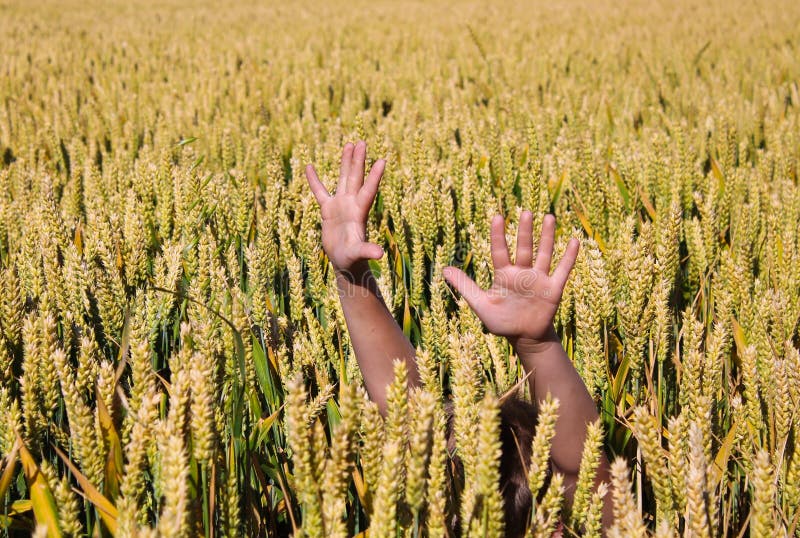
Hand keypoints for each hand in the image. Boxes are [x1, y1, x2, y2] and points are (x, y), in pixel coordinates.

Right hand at [305, 141, 384, 274]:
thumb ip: (368, 250)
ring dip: (346, 162)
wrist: (345, 263)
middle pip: (356, 178)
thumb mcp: (359, 253)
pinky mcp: (328, 210)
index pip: (369, 190)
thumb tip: (379, 254)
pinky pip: (319, 191)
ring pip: (343, 179)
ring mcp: (340, 205)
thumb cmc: (353, 259)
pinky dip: (314, 180)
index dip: (375, 176)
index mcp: (359, 212)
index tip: (382, 160)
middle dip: (358, 160)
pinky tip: (309, 166)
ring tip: (349, 144)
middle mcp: (352, 204)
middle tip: (362, 142)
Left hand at [442, 212, 578, 351]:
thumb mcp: (480, 304)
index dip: (498, 235)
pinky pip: (562, 270)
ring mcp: (539, 279)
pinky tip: (574, 241)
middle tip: (525, 212)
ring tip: (548, 217)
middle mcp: (522, 273)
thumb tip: (443, 269)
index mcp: (504, 275)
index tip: (497, 217)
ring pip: (543, 254)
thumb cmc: (501, 322)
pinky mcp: (553, 289)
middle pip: (524, 248)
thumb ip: (465, 286)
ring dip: (547, 237)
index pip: (500, 251)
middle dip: (524, 231)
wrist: (524, 338)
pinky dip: (569, 257)